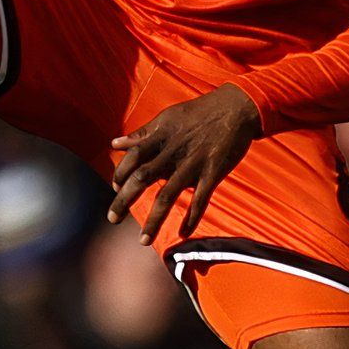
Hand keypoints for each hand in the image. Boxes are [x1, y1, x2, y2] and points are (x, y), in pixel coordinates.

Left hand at [106, 83, 260, 240]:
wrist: (236, 108)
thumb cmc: (198, 112)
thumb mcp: (166, 118)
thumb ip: (141, 134)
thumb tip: (114, 144)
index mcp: (160, 138)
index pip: (132, 158)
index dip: (120, 174)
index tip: (115, 188)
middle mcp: (172, 153)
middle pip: (142, 178)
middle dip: (124, 200)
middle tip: (112, 220)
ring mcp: (193, 164)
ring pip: (168, 196)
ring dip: (154, 220)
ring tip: (143, 241)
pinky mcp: (213, 173)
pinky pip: (201, 200)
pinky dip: (192, 218)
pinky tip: (182, 234)